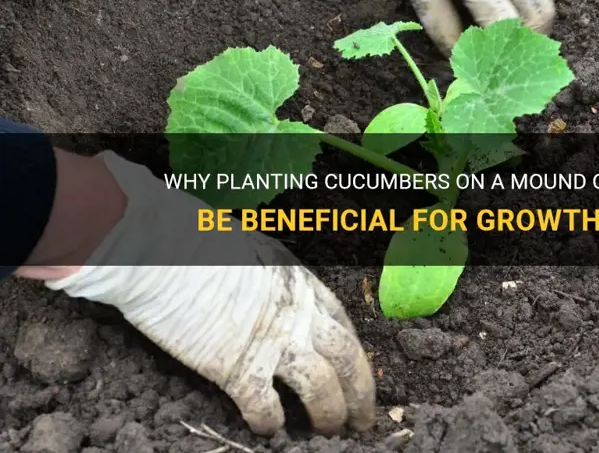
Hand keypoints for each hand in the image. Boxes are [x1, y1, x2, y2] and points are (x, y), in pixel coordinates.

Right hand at [44, 152, 375, 435]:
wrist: (162, 246)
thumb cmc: (197, 238)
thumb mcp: (253, 252)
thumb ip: (271, 282)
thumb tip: (268, 297)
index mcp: (302, 282)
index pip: (343, 326)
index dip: (355, 356)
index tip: (358, 374)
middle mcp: (299, 313)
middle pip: (347, 360)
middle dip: (361, 394)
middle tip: (364, 419)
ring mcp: (273, 342)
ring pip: (321, 388)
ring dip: (330, 414)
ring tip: (330, 433)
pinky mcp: (239, 369)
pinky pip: (265, 408)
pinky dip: (271, 424)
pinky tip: (271, 431)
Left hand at [379, 0, 557, 54]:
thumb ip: (437, 21)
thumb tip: (454, 56)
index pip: (505, 31)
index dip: (497, 55)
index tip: (484, 69)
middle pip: (540, 16)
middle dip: (525, 40)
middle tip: (501, 57)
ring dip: (533, 17)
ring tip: (506, 33)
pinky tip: (507, 0)